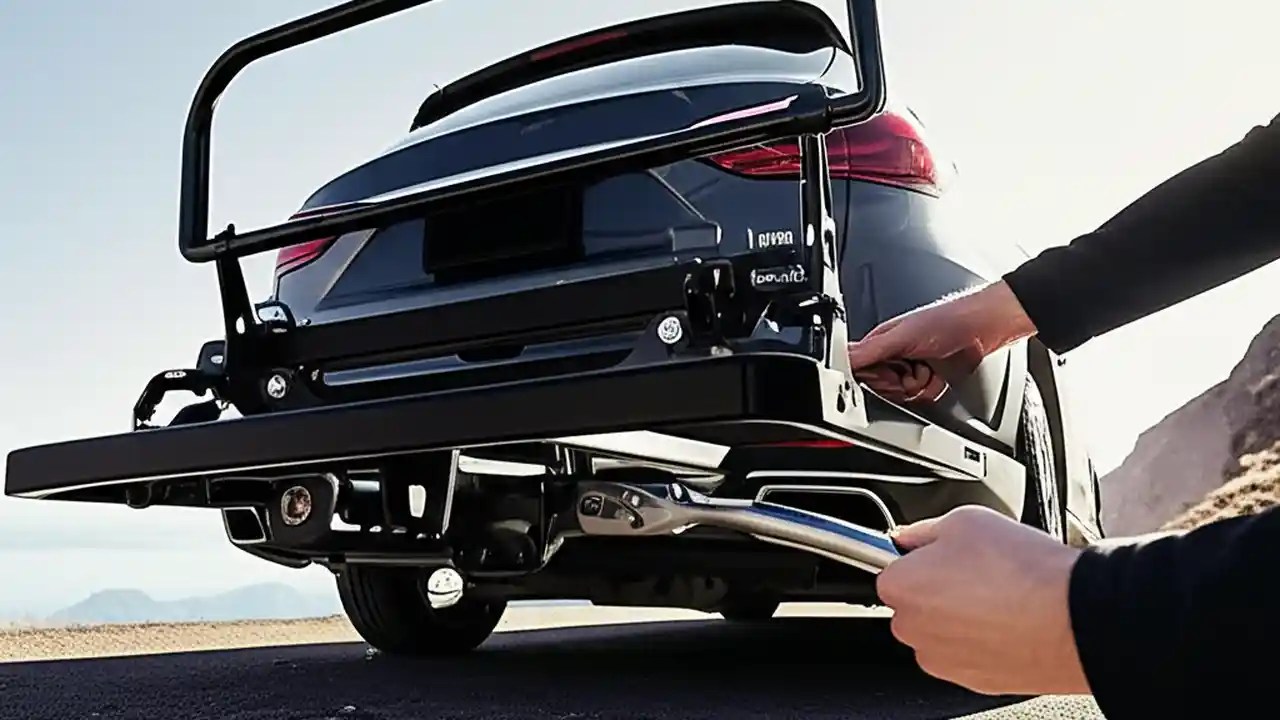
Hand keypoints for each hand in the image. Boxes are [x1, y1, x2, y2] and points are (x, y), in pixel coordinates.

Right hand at [846, 281, 1037, 402]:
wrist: (987, 326)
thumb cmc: (949, 320)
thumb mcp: (903, 336)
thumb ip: (870, 350)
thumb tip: (842, 358)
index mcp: (882, 342)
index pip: (862, 373)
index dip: (877, 380)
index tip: (891, 375)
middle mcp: (895, 356)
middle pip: (882, 388)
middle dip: (899, 385)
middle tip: (914, 371)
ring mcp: (913, 368)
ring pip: (902, 397)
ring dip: (918, 388)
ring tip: (929, 371)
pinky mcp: (930, 379)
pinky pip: (921, 398)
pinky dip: (932, 391)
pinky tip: (939, 378)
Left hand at [877, 506, 1090, 696]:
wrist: (1073, 618)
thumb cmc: (1022, 570)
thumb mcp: (965, 520)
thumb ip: (924, 530)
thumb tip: (909, 538)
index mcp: (901, 586)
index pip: (892, 568)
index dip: (920, 558)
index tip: (943, 555)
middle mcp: (912, 629)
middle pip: (915, 603)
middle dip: (937, 588)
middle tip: (976, 573)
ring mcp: (942, 659)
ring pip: (940, 631)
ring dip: (959, 617)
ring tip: (998, 596)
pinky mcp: (972, 680)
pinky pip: (966, 653)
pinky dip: (982, 640)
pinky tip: (1008, 620)